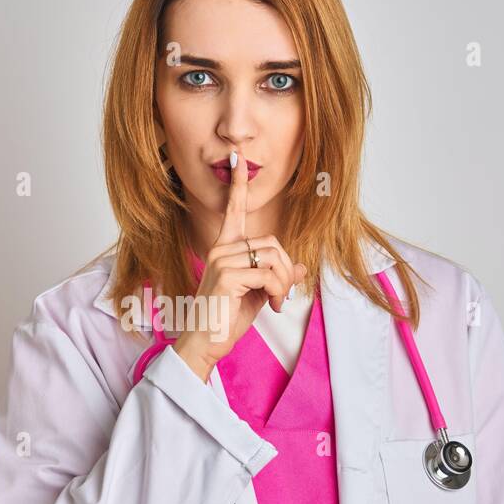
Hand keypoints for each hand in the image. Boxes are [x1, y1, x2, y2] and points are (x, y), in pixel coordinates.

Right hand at [174, 146, 306, 380]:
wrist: (203, 344)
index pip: (233, 209)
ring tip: (276, 300)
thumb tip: (301, 267)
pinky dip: (277, 290)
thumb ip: (275, 278)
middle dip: (285, 270)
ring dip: (283, 282)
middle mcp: (221, 249)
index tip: (239, 160)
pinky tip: (270, 305)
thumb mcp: (257, 295)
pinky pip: (268, 273)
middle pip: (271, 242)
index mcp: (224, 249)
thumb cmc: (225, 320)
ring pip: (272, 256)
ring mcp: (222, 261)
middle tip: (281, 295)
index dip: (238, 185)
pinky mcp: (227, 276)